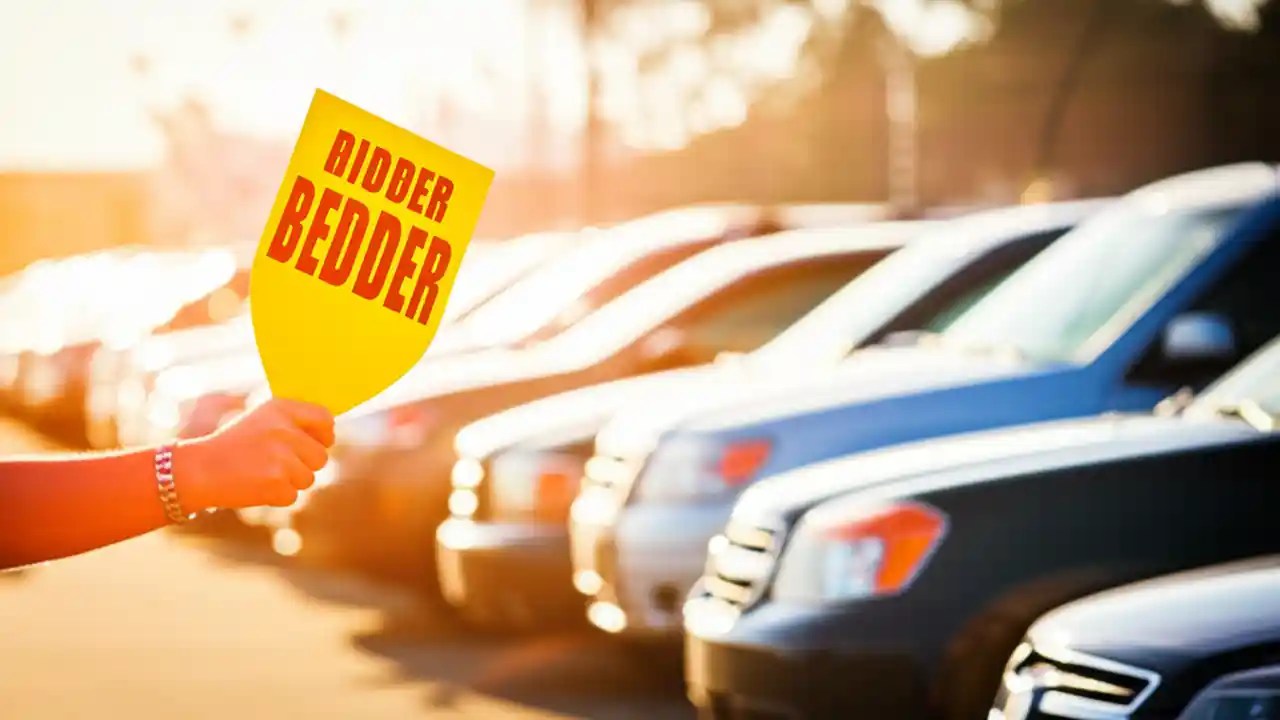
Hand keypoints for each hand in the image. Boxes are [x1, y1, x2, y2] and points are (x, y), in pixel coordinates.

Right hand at [175, 398, 334, 510]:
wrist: (198, 470)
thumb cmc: (233, 446)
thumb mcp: (261, 420)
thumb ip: (293, 422)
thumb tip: (329, 433)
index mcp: (281, 408)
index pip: (325, 418)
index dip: (325, 434)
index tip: (319, 442)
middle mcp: (284, 430)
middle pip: (321, 456)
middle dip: (304, 465)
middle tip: (277, 464)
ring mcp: (281, 458)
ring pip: (308, 479)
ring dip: (289, 482)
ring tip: (262, 473)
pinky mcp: (276, 483)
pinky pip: (293, 496)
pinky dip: (277, 497)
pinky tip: (256, 486)